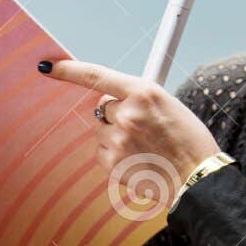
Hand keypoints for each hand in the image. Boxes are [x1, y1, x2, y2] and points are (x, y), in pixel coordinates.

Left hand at [41, 59, 219, 212]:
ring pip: (102, 132)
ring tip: (144, 148)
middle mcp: (127, 114)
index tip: (46, 66)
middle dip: (116, 115)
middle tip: (142, 128)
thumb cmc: (188, 141)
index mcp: (143, 92)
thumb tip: (111, 100)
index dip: (68, 70)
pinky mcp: (113, 164)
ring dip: (116, 136)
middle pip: (103, 108)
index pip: (96, 75)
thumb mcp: (169, 105)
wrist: (198, 179)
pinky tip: (138, 160)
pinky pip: (103, 153)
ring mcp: (118, 140)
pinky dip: (116, 156)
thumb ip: (139, 98)